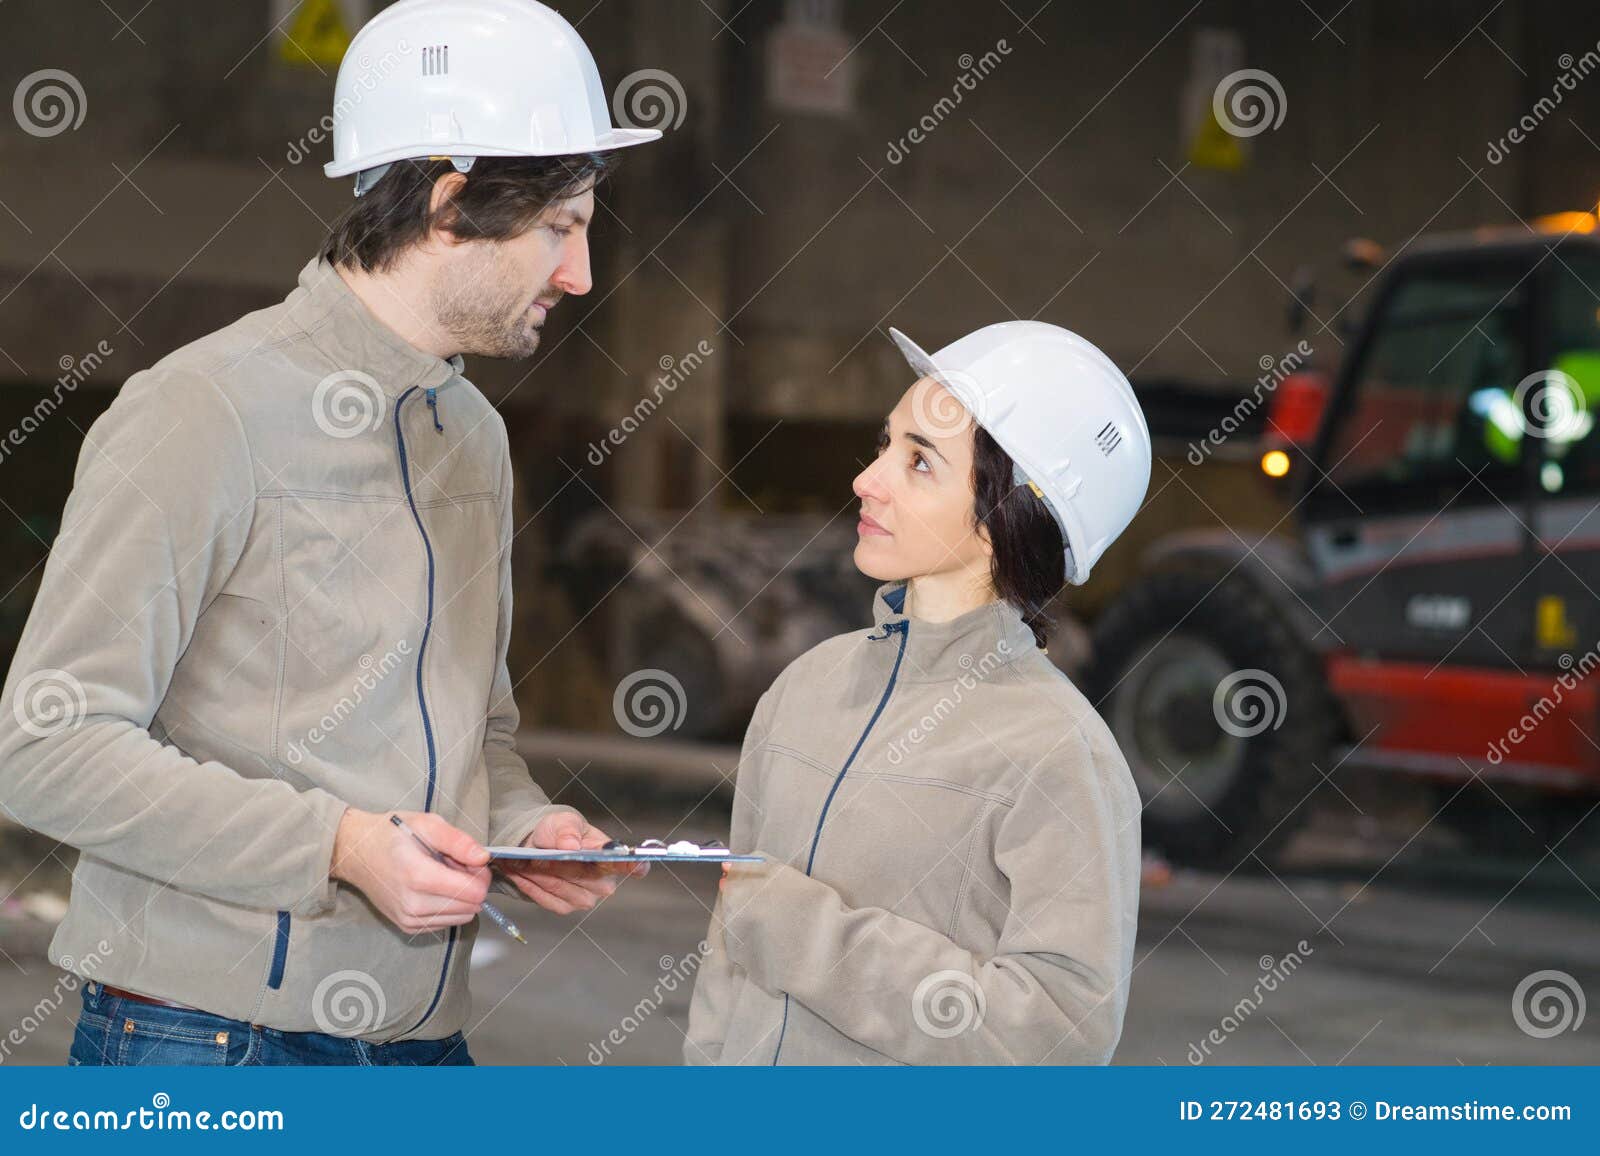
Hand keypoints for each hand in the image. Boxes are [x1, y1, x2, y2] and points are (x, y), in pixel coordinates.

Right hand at [330, 808, 490, 935]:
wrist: (356, 852)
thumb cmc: (391, 834)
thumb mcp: (427, 824)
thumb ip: (458, 841)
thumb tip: (483, 858)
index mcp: (419, 876)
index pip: (473, 892)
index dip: (480, 874)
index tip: (470, 860)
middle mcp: (413, 904)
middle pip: (471, 905)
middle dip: (471, 884)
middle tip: (454, 864)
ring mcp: (409, 919)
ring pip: (462, 916)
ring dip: (461, 896)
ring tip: (442, 874)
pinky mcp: (408, 927)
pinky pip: (447, 923)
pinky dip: (448, 906)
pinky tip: (434, 887)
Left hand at [494, 810, 645, 915]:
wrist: (539, 845)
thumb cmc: (558, 831)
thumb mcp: (562, 821)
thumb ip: (567, 830)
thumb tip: (571, 845)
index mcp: (609, 857)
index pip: (629, 864)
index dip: (635, 865)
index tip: (638, 865)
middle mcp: (603, 882)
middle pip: (584, 877)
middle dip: (558, 866)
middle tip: (537, 854)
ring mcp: (585, 898)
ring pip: (562, 889)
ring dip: (539, 876)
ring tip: (523, 862)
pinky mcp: (566, 907)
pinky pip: (548, 900)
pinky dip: (532, 887)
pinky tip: (521, 875)